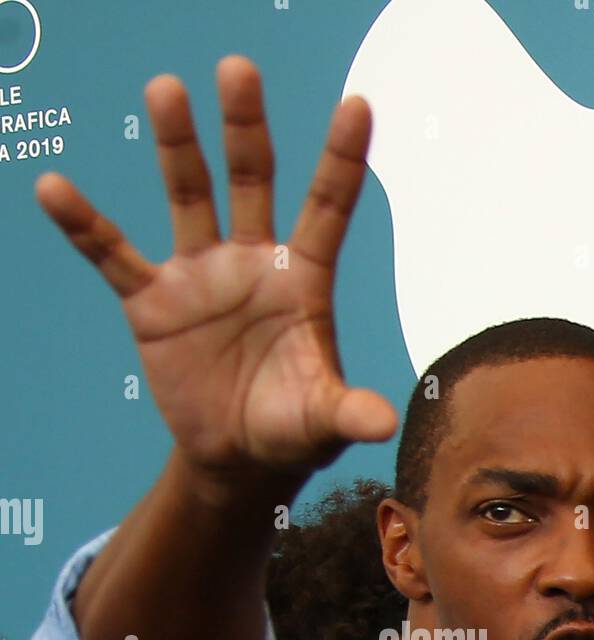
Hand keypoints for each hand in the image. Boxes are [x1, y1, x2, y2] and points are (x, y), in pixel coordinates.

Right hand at [34, 55, 398, 476]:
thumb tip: (383, 425)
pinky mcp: (153, 302)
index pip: (327, 208)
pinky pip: (112, 255)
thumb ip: (347, 412)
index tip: (358, 106)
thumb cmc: (292, 432)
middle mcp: (253, 261)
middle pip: (253, 178)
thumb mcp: (322, 423)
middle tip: (239, 70)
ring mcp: (201, 275)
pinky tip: (56, 189)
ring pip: (189, 195)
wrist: (238, 459)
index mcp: (303, 279)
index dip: (341, 160)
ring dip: (177, 145)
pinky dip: (84, 224)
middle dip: (246, 126)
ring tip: (166, 89)